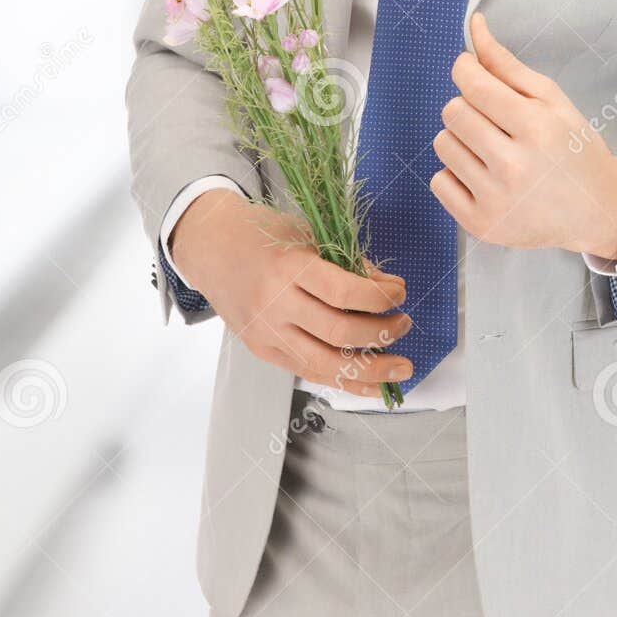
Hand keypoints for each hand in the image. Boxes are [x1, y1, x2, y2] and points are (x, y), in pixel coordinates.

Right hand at [170, 189, 413, 396]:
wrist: (212, 248)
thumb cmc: (263, 235)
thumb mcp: (308, 234)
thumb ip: (349, 263)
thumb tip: (389, 289)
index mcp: (289, 267)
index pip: (343, 293)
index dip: (379, 299)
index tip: (400, 293)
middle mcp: (275, 304)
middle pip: (338, 334)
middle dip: (381, 335)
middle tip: (405, 325)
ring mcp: (266, 333)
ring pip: (324, 365)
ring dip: (369, 372)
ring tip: (400, 368)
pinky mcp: (262, 351)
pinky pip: (307, 372)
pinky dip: (343, 381)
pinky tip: (370, 382)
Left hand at [429, 11, 616, 260]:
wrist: (596, 210)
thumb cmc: (573, 149)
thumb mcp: (551, 100)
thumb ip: (507, 64)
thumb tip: (474, 25)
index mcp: (536, 127)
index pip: (473, 85)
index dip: (465, 71)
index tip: (471, 72)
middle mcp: (515, 166)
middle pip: (453, 113)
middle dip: (466, 107)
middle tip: (492, 118)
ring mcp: (497, 199)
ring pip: (442, 145)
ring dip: (459, 139)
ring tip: (490, 148)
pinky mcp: (482, 225)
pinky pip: (439, 182)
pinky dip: (455, 174)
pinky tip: (483, 176)